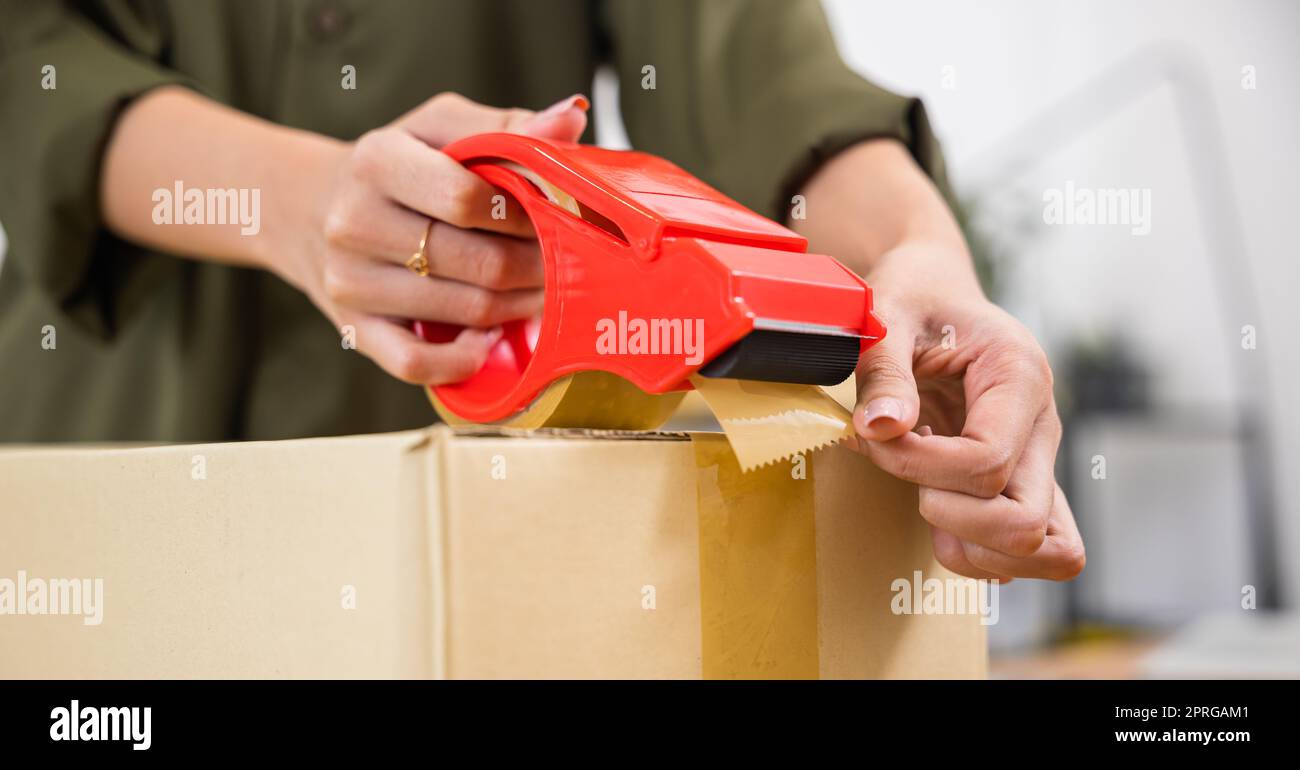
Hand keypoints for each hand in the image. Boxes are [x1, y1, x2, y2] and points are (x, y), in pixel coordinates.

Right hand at [276, 92, 589, 383]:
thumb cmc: (395, 165)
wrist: (307, 208)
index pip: (469, 198)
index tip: (555, 214)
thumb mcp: (438, 127)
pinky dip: (464, 359)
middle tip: (567, 262)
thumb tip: (570, 122)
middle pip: (479, 262)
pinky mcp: (353, 330)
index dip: (526, 212)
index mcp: (377, 160)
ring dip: (520, 306)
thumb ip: (506, 126)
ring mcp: (351, 283)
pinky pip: (416, 365)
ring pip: (465, 310)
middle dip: (539, 265)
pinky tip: (488, 338)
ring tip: (543, 290)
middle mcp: (355, 223)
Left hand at [850, 242, 1084, 581]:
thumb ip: (883, 373)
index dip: (921, 467)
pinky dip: (980, 550)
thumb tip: (879, 429)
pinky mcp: (1024, 481)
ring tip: (925, 502)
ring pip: (1045, 548)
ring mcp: (1040, 459)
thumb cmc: (913, 300)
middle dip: (953, 518)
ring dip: (972, 545)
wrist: (934, 292)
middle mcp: (1043, 425)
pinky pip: (1028, 547)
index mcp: (1018, 376)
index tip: (876, 439)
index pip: (986, 461)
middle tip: (911, 481)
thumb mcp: (887, 318)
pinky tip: (938, 511)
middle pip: (1028, 521)